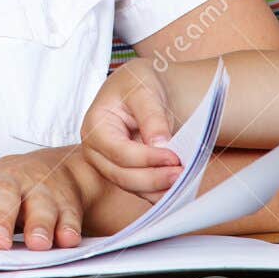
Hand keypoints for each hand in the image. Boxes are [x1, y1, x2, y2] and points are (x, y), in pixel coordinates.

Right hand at [81, 58, 184, 194]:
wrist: (141, 90)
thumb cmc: (138, 85)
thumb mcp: (144, 91)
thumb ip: (151, 117)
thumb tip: (160, 145)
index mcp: (95, 125)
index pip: (120, 152)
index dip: (147, 158)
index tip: (173, 157)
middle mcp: (96, 150)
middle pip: (123, 175)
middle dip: (154, 178)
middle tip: (182, 173)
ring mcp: (108, 164)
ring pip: (132, 187)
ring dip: (158, 188)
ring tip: (183, 181)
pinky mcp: (123, 173)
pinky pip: (140, 190)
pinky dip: (158, 192)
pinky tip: (176, 188)